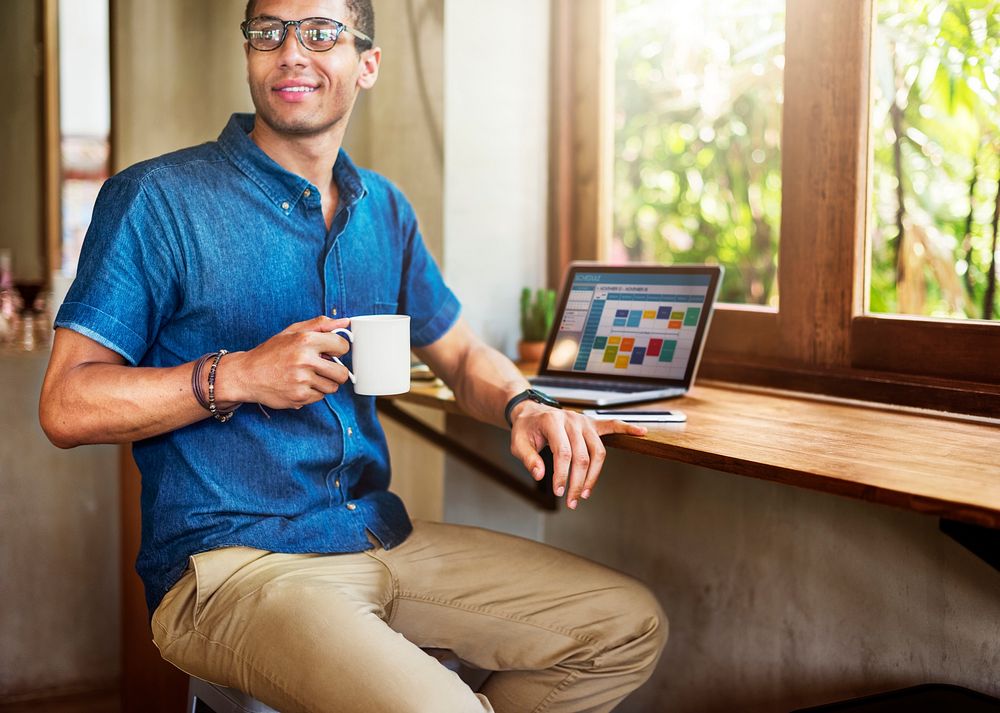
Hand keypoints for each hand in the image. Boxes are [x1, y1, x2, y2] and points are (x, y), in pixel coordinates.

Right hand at [215, 316, 353, 408]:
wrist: (246, 375)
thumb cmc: (271, 352)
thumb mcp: (292, 332)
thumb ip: (320, 325)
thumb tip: (345, 321)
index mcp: (306, 340)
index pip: (343, 346)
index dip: (338, 349)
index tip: (331, 351)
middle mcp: (305, 360)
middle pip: (342, 373)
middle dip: (336, 371)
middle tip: (324, 368)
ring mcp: (302, 381)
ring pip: (332, 387)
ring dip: (324, 383)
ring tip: (309, 376)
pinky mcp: (299, 397)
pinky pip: (320, 397)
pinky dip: (313, 392)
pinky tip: (300, 385)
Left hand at [508, 402, 646, 508]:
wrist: (531, 411)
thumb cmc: (525, 428)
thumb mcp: (517, 443)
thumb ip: (528, 458)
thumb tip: (541, 475)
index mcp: (553, 422)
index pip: (563, 453)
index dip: (563, 475)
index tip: (559, 492)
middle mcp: (572, 420)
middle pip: (582, 456)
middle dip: (578, 482)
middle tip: (572, 501)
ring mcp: (584, 421)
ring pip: (598, 451)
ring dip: (594, 475)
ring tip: (586, 493)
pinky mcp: (591, 423)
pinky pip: (612, 425)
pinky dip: (627, 428)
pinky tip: (641, 432)